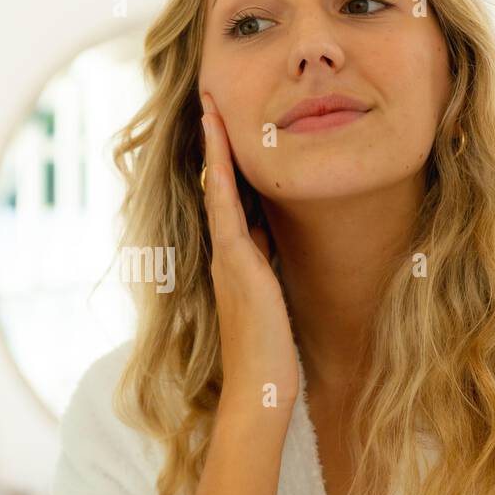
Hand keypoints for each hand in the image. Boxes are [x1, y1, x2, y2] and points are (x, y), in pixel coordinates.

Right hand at [200, 91, 298, 405]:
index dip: (231, 169)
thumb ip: (276, 279)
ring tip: (210, 105)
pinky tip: (219, 136)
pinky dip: (220, 168)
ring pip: (219, 187)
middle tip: (212, 102)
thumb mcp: (278, 309)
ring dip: (214, 145)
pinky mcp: (235, 261)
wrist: (259, 391)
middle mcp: (227, 255)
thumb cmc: (272, 361)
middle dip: (217, 147)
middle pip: (220, 188)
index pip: (233, 205)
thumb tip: (283, 254)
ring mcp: (227, 256)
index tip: (231, 134)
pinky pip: (225, 203)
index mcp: (239, 265)